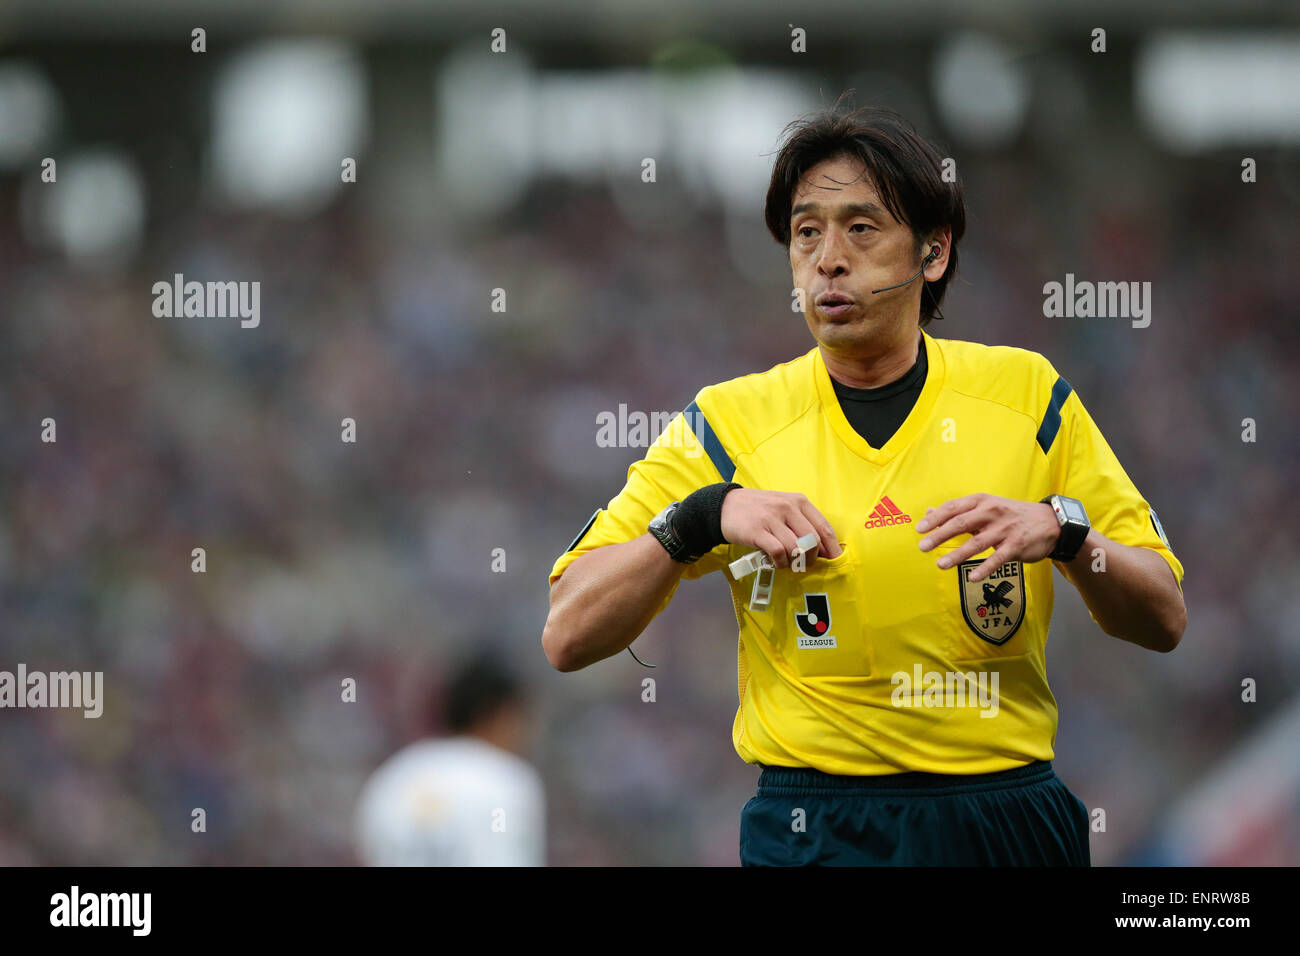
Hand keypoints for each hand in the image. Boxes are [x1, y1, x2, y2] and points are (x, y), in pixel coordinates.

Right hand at [720, 489, 841, 568]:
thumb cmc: (759, 509)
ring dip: (794, 562)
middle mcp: (787, 507)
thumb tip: (823, 549)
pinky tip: (776, 562)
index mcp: (799, 501)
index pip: (824, 528)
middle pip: (812, 541)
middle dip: (812, 558)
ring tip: (787, 562)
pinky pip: (778, 552)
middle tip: (805, 564)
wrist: (725, 506)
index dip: (832, 548)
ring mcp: (772, 518)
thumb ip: (802, 523)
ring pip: (796, 548)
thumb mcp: (784, 506)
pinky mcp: (757, 531)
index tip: (834, 561)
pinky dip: (780, 562)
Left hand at [915, 493, 1059, 581]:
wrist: (1050, 522)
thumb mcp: (985, 506)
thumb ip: (958, 512)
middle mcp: (992, 512)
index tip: (919, 530)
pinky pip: (997, 558)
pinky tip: (972, 577)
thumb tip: (929, 513)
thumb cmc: (1010, 515)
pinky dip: (984, 568)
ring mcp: (1005, 528)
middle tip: (922, 547)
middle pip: (961, 523)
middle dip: (940, 536)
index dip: (935, 519)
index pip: (954, 508)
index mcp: (982, 501)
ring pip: (977, 543)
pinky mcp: (1017, 545)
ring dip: (957, 554)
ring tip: (940, 564)